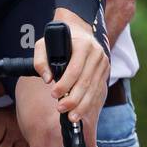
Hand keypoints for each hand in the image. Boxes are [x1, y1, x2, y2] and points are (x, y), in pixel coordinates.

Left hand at [34, 8, 109, 122]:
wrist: (79, 30)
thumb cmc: (59, 39)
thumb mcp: (44, 43)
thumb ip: (40, 61)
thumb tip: (47, 79)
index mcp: (83, 45)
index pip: (74, 69)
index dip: (65, 84)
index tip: (54, 94)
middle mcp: (96, 54)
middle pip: (85, 82)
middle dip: (73, 99)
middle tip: (61, 108)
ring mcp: (103, 63)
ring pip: (93, 89)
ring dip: (82, 106)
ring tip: (71, 116)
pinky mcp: (105, 71)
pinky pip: (98, 91)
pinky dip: (90, 103)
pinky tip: (81, 112)